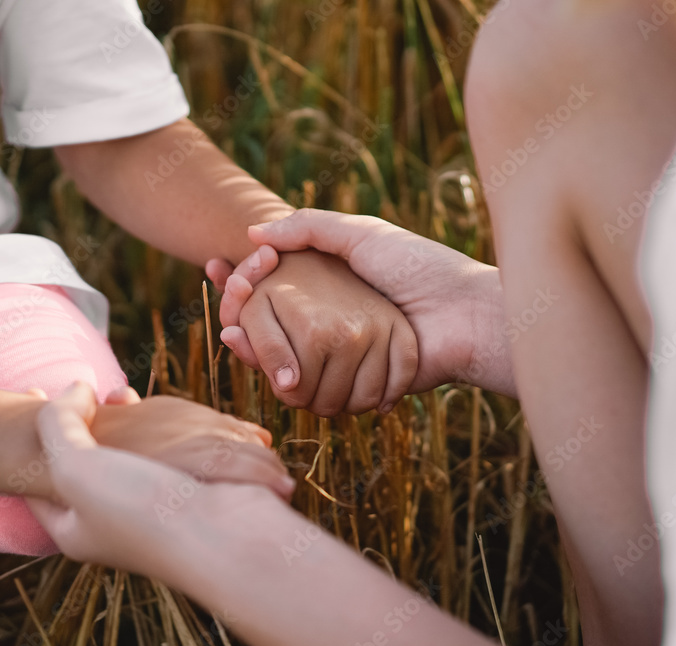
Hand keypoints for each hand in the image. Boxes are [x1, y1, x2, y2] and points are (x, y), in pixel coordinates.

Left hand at [26, 383, 282, 575]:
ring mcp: (151, 498)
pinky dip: (162, 420)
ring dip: (123, 416)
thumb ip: (58, 423)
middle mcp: (111, 514)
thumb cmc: (142, 511)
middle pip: (85, 458)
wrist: (228, 533)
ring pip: (126, 447)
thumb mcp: (74, 467)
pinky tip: (160, 405)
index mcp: (74, 525)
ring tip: (122, 393)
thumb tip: (78, 390)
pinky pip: (165, 444)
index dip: (26, 434)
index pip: (36, 479)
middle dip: (82, 419)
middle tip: (84, 388)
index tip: (31, 387)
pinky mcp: (187, 481)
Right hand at [207, 209, 515, 396]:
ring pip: (279, 356)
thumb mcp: (360, 234)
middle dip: (237, 311)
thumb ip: (309, 228)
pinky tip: (250, 352)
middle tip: (218, 297)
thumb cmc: (418, 268)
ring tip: (229, 326)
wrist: (462, 316)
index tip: (214, 266)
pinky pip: (302, 384)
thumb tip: (254, 233)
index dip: (242, 279)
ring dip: (249, 343)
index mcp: (332, 288)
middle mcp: (331, 323)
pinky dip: (273, 369)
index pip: (273, 285)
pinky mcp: (348, 386)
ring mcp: (339, 357)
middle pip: (269, 323)